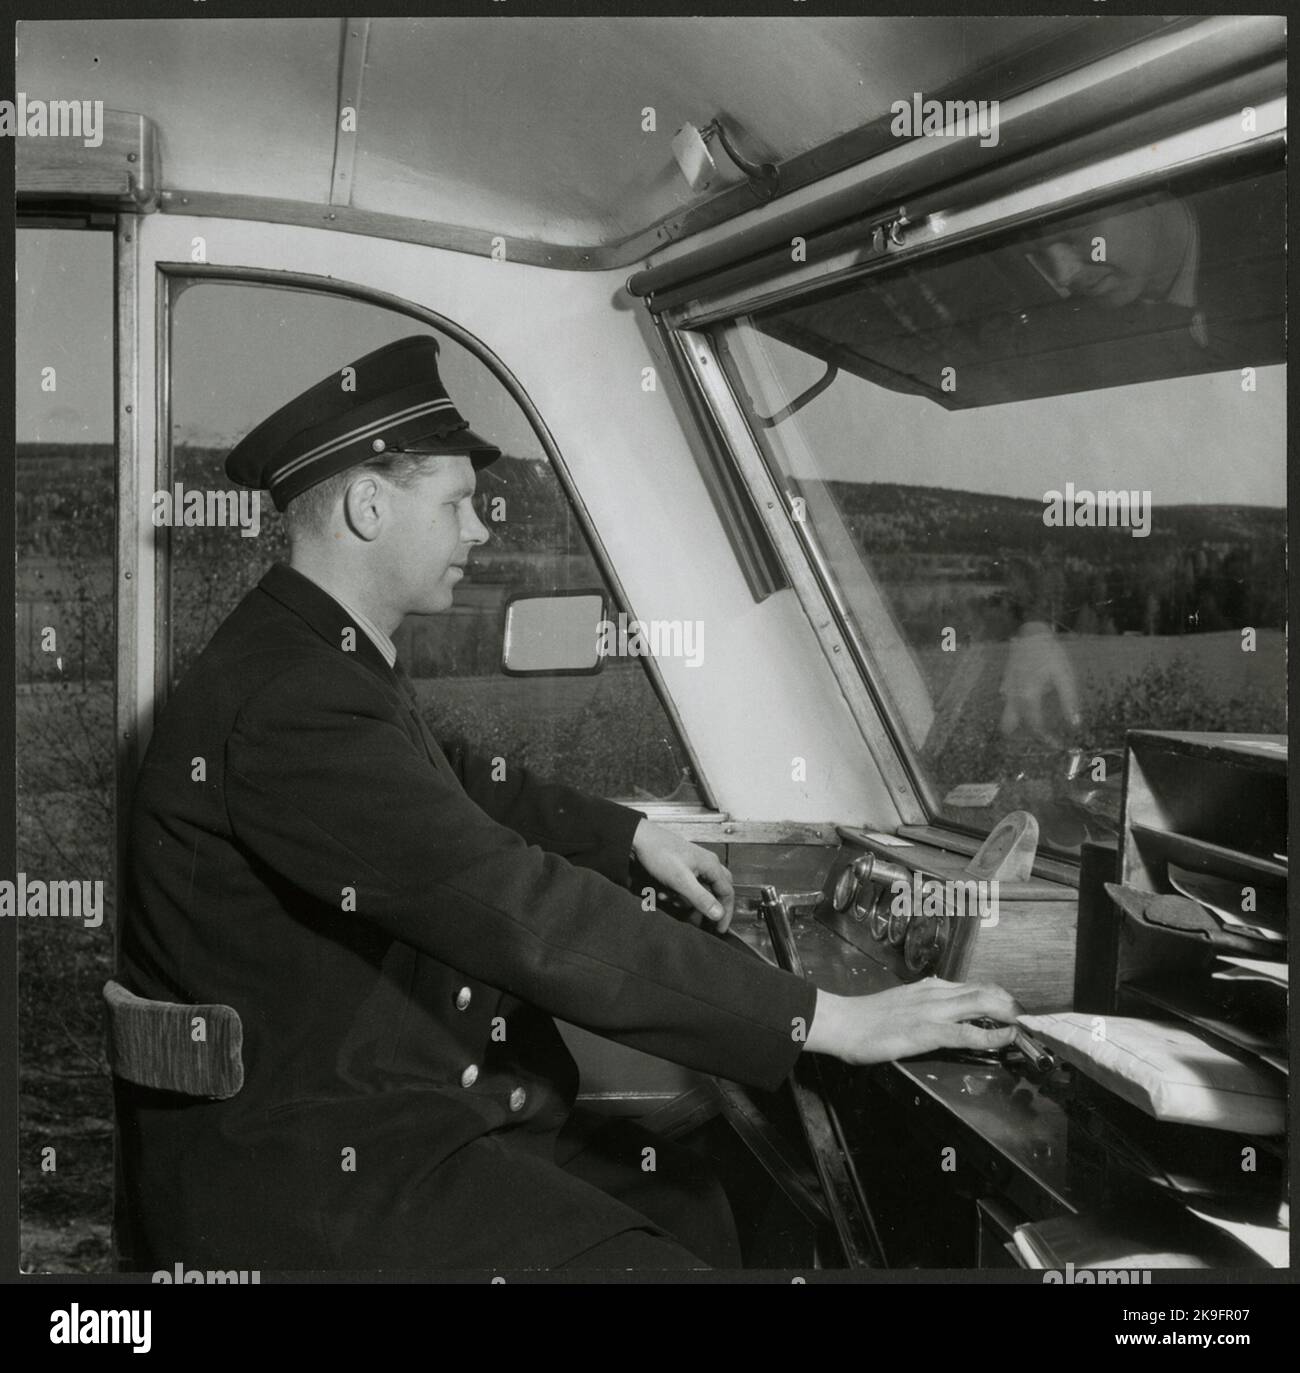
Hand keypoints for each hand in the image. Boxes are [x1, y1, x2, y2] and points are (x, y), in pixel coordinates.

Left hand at [631, 819, 734, 932]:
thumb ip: (701, 898)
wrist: (639, 839)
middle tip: (700, 920)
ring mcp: (695, 864)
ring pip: (700, 889)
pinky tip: (664, 891)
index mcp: (711, 865)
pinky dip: (677, 892)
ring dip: (685, 899)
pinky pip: (687, 884)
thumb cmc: (660, 854)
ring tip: (669, 898)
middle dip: (706, 905)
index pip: (727, 893)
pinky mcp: (683, 866)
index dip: (725, 913)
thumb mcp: (681, 881)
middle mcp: (707, 863)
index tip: (719, 930)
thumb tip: (719, 914)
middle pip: (717, 890)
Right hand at [805, 977, 1021, 1064]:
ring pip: (982, 1004)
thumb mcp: (903, 1003)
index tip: (1015, 1010)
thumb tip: (946, 1006)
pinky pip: (968, 1032)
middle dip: (1012, 1004)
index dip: (1001, 997)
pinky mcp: (927, 1031)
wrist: (843, 1022)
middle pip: (986, 991)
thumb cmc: (868, 1018)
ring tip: (1026, 1026)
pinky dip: (993, 1035)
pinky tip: (1007, 1038)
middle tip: (1029, 1020)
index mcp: (931, 988)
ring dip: (1009, 1015)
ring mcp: (933, 1011)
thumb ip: (925, 1003)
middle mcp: (936, 993)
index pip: (975, 987)